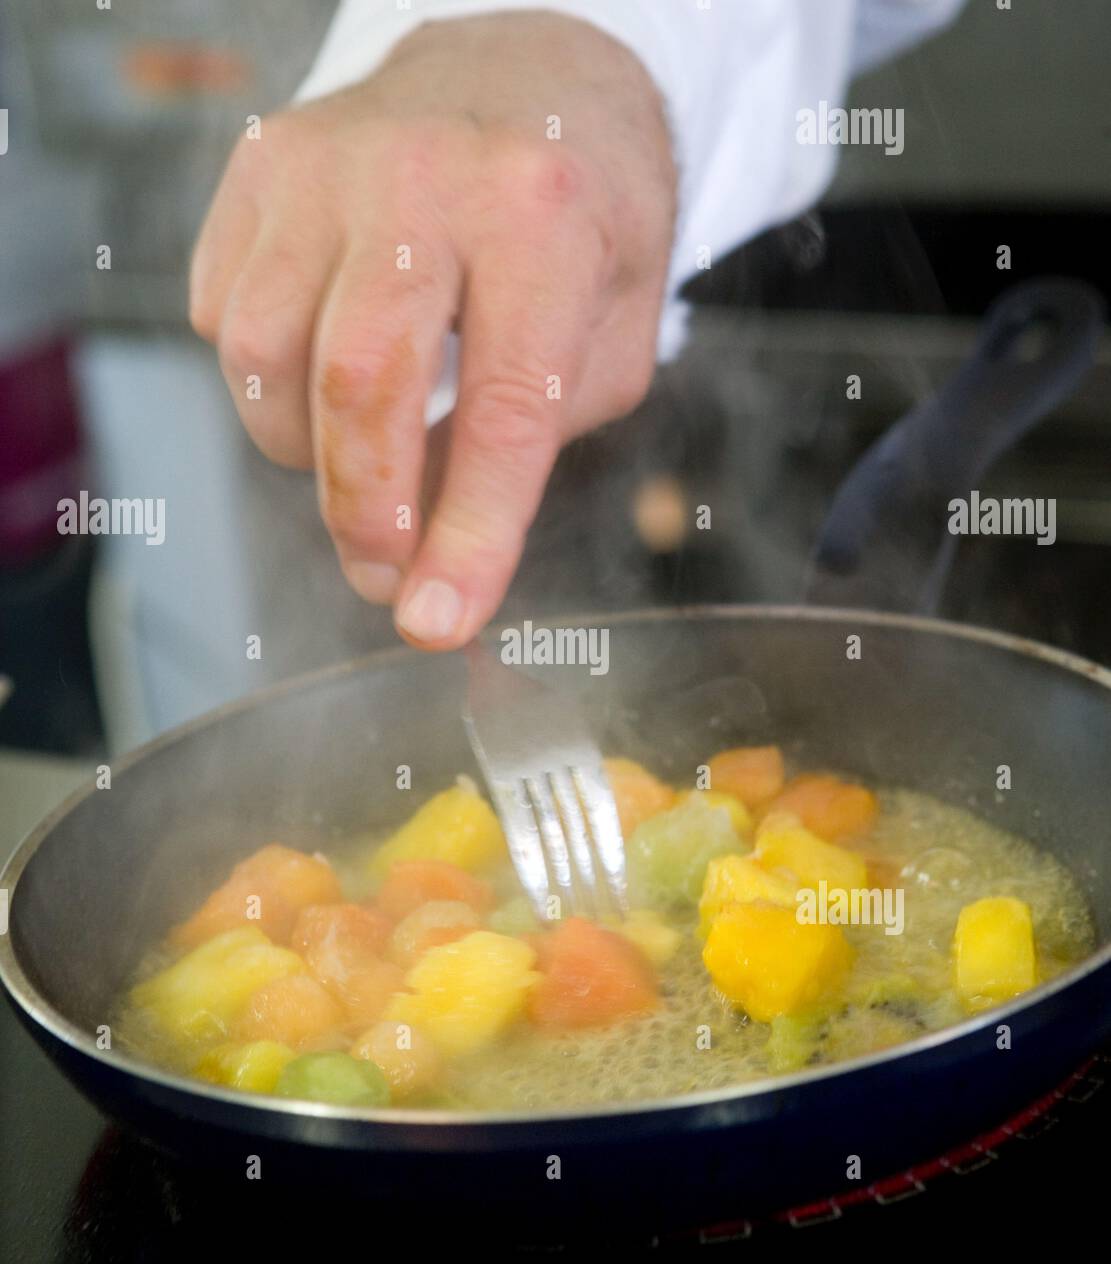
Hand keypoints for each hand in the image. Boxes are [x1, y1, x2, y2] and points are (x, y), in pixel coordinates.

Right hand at [190, 11, 675, 648]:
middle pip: (358, 386)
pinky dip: (266, 382)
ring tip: (364, 450)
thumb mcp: (608, 335)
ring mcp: (327, 164)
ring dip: (307, 449)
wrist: (529, 76)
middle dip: (365, 512)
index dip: (470, 536)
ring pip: (265, 360)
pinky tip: (324, 368)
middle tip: (386, 573)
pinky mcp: (260, 167)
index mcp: (542, 216)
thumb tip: (430, 554)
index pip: (505, 411)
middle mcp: (424, 176)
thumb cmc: (581, 222)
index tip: (437, 621)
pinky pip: (222, 317)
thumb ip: (529, 445)